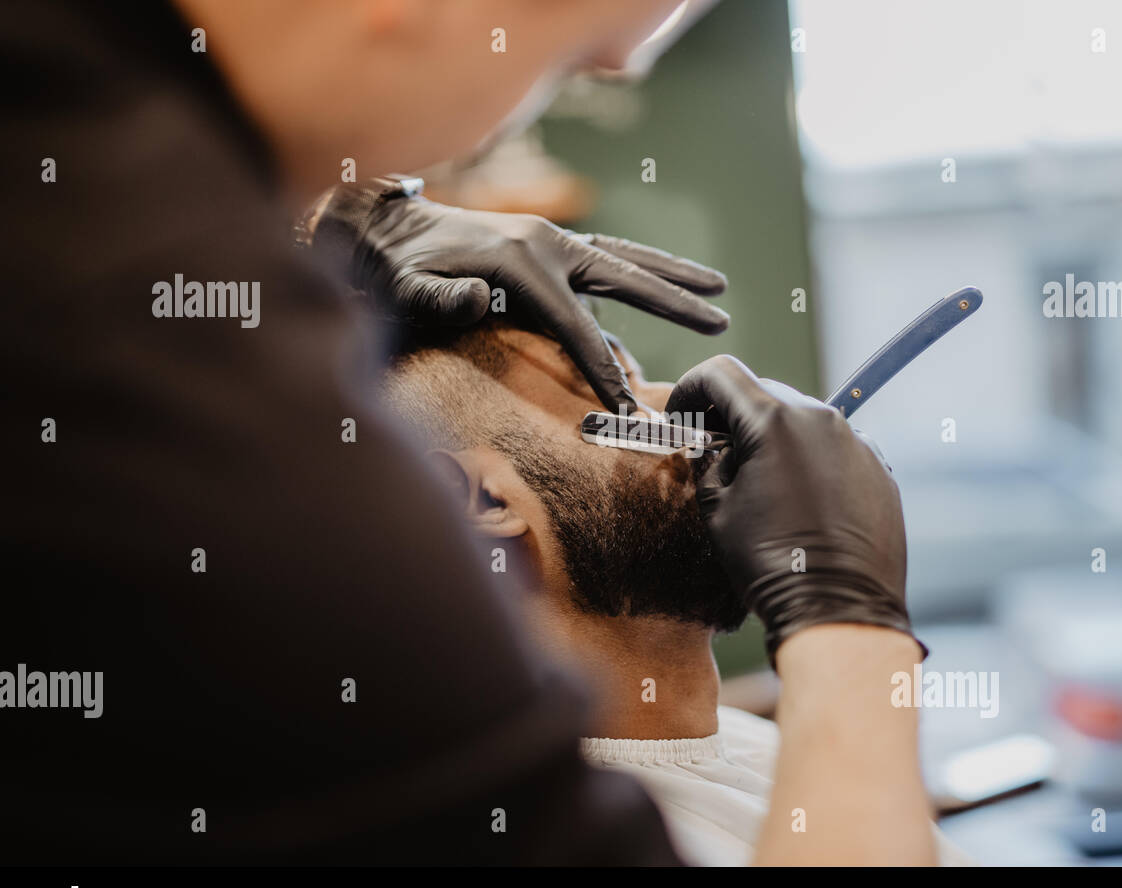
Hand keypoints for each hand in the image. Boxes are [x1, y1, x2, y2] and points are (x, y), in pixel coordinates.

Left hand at [317, 182, 728, 411]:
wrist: (384, 230)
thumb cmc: (393, 271)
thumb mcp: (403, 288)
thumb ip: (434, 298)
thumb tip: (473, 300)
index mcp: (520, 264)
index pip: (577, 327)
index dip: (605, 371)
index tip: (631, 409)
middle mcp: (545, 244)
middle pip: (625, 277)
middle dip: (675, 303)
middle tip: (723, 321)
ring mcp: (549, 238)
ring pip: (626, 257)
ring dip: (673, 274)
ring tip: (719, 288)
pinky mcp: (546, 241)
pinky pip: (607, 255)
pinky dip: (641, 267)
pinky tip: (663, 282)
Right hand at [665, 355, 914, 662]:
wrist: (838, 611)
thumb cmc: (770, 564)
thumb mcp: (717, 510)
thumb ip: (709, 462)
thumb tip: (712, 445)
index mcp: (774, 421)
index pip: (721, 374)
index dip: (690, 390)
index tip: (681, 417)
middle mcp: (820, 419)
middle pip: (764, 393)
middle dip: (732, 415)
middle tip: (713, 451)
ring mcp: (856, 442)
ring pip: (802, 420)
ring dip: (774, 438)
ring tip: (760, 484)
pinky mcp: (878, 468)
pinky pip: (834, 448)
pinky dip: (809, 461)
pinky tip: (800, 503)